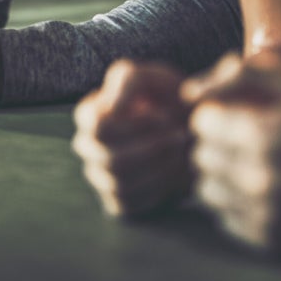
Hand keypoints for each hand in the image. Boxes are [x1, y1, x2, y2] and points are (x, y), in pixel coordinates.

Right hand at [71, 60, 191, 216]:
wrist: (192, 128)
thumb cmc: (169, 98)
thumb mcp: (152, 77)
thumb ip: (128, 81)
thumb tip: (111, 110)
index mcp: (89, 115)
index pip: (98, 127)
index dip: (135, 125)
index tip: (164, 116)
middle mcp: (87, 146)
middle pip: (110, 159)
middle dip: (153, 149)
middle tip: (180, 136)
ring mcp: (100, 175)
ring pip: (120, 183)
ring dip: (158, 169)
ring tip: (180, 153)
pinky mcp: (116, 200)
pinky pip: (128, 203)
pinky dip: (156, 190)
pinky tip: (173, 173)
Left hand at [182, 53, 280, 253]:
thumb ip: (238, 74)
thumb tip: (187, 93)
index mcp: (263, 135)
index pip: (200, 123)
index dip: (216, 116)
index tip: (237, 117)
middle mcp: (260, 177)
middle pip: (199, 156)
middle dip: (215, 145)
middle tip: (242, 141)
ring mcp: (265, 211)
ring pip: (205, 189)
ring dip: (219, 175)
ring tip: (245, 165)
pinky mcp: (269, 237)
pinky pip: (223, 217)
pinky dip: (234, 203)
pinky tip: (258, 190)